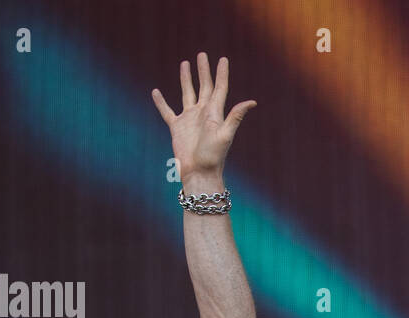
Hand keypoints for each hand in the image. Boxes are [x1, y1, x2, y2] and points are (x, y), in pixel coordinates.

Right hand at [151, 52, 256, 183]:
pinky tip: (156, 92)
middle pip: (204, 87)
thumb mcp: (225, 135)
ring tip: (185, 64)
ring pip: (187, 93)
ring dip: (186, 79)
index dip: (221, 73)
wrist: (199, 172)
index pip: (220, 88)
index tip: (223, 59)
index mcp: (215, 113)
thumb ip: (236, 117)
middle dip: (203, 71)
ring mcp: (189, 119)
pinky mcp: (177, 127)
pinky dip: (161, 102)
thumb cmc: (214, 156)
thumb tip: (252, 102)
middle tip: (202, 55)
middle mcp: (202, 113)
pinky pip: (167, 111)